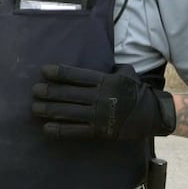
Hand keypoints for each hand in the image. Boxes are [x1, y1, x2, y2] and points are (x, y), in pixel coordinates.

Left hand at [31, 64, 175, 139]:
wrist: (153, 116)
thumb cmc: (136, 91)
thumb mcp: (126, 73)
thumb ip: (110, 67)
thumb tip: (95, 57)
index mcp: (106, 81)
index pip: (78, 75)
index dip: (60, 73)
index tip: (44, 70)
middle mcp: (100, 98)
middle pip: (69, 94)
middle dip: (49, 92)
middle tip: (35, 90)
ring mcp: (99, 116)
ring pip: (68, 112)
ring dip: (49, 110)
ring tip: (35, 108)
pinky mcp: (99, 131)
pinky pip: (75, 131)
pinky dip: (60, 130)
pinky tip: (46, 128)